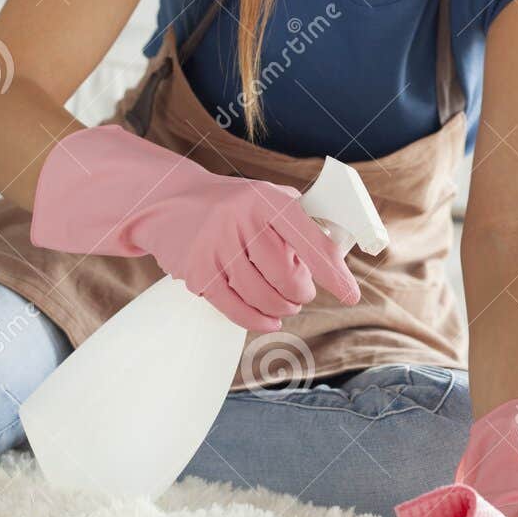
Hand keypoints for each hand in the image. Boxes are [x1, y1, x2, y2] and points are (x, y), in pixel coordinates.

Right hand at [30, 124, 359, 330]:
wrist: (166, 200)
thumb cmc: (230, 203)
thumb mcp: (266, 196)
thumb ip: (299, 220)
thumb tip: (336, 254)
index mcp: (267, 200)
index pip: (311, 242)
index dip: (334, 274)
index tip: (350, 295)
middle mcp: (241, 219)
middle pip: (287, 277)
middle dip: (300, 293)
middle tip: (300, 294)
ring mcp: (216, 245)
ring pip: (263, 296)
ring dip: (280, 308)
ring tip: (284, 304)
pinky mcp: (198, 271)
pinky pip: (235, 308)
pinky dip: (257, 320)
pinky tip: (268, 320)